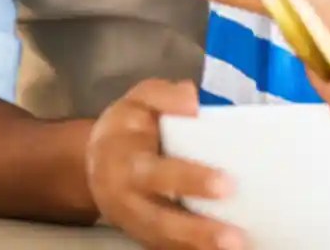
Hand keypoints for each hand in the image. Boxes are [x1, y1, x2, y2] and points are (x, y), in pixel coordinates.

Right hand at [86, 79, 245, 249]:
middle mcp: (126, 198)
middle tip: (235, 236)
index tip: (227, 184)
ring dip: (198, 246)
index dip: (190, 179)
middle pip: (159, 220)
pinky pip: (166, 248)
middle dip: (197, 230)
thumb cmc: (126, 127)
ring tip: (235, 247)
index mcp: (125, 161)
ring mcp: (134, 223)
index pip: (156, 173)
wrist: (94, 160)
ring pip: (164, 241)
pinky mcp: (145, 236)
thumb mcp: (138, 99)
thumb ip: (163, 95)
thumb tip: (192, 101)